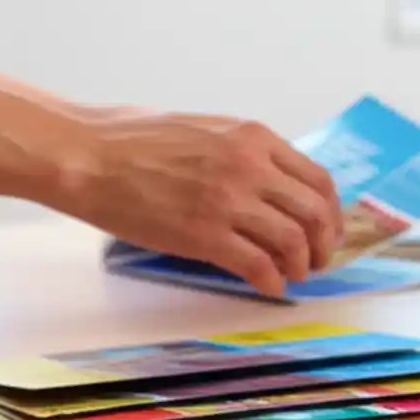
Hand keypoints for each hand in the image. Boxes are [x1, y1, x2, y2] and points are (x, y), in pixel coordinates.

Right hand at [46, 110, 341, 297]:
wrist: (88, 156)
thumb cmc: (138, 141)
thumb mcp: (210, 132)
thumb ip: (249, 155)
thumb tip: (278, 187)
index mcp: (255, 139)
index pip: (318, 180)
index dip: (330, 213)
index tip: (326, 230)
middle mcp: (251, 167)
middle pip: (315, 213)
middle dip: (324, 244)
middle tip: (318, 260)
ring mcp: (229, 201)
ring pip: (294, 242)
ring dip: (302, 265)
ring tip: (294, 275)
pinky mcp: (205, 235)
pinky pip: (258, 265)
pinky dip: (272, 281)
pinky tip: (269, 287)